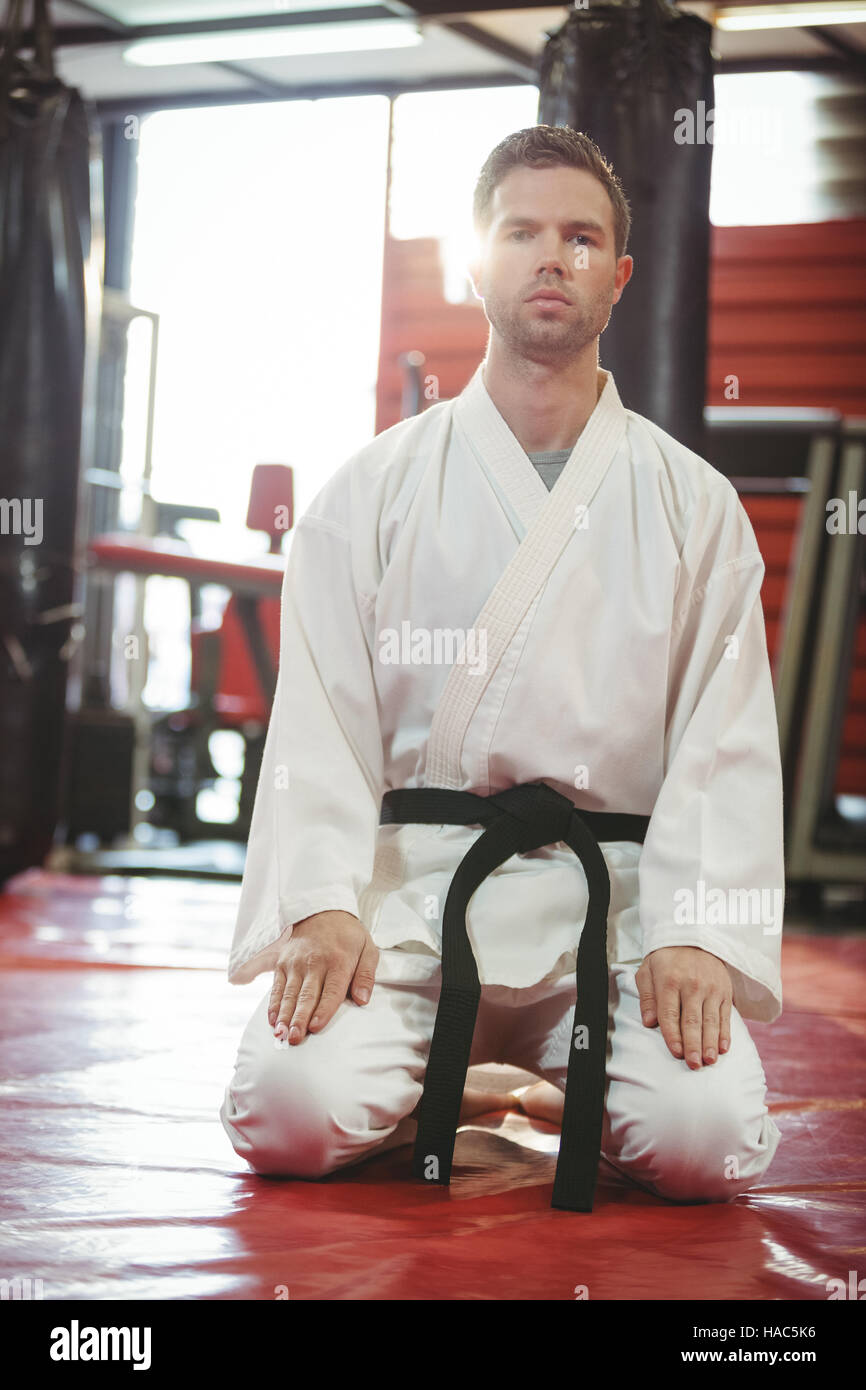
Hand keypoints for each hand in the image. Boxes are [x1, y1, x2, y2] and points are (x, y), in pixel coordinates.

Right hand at [268, 910, 377, 1043]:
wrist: (322, 910)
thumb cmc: (348, 935)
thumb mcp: (367, 949)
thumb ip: (366, 975)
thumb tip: (363, 999)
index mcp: (338, 961)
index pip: (330, 990)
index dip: (323, 1010)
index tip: (315, 1027)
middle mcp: (314, 962)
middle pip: (306, 995)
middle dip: (299, 1019)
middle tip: (294, 1038)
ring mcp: (296, 963)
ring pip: (289, 994)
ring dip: (284, 1016)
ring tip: (280, 1034)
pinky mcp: (283, 962)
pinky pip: (277, 987)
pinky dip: (274, 1004)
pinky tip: (272, 1020)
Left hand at [635, 946, 731, 1067]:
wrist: (693, 938)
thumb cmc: (666, 960)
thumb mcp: (647, 971)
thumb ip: (646, 997)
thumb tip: (648, 1023)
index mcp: (669, 980)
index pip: (670, 1013)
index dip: (673, 1035)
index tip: (676, 1052)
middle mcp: (692, 985)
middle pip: (693, 1020)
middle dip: (693, 1045)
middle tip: (694, 1065)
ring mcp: (711, 988)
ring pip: (711, 1020)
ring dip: (710, 1043)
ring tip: (710, 1061)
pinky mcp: (725, 991)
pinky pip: (726, 1015)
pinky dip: (725, 1033)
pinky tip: (723, 1048)